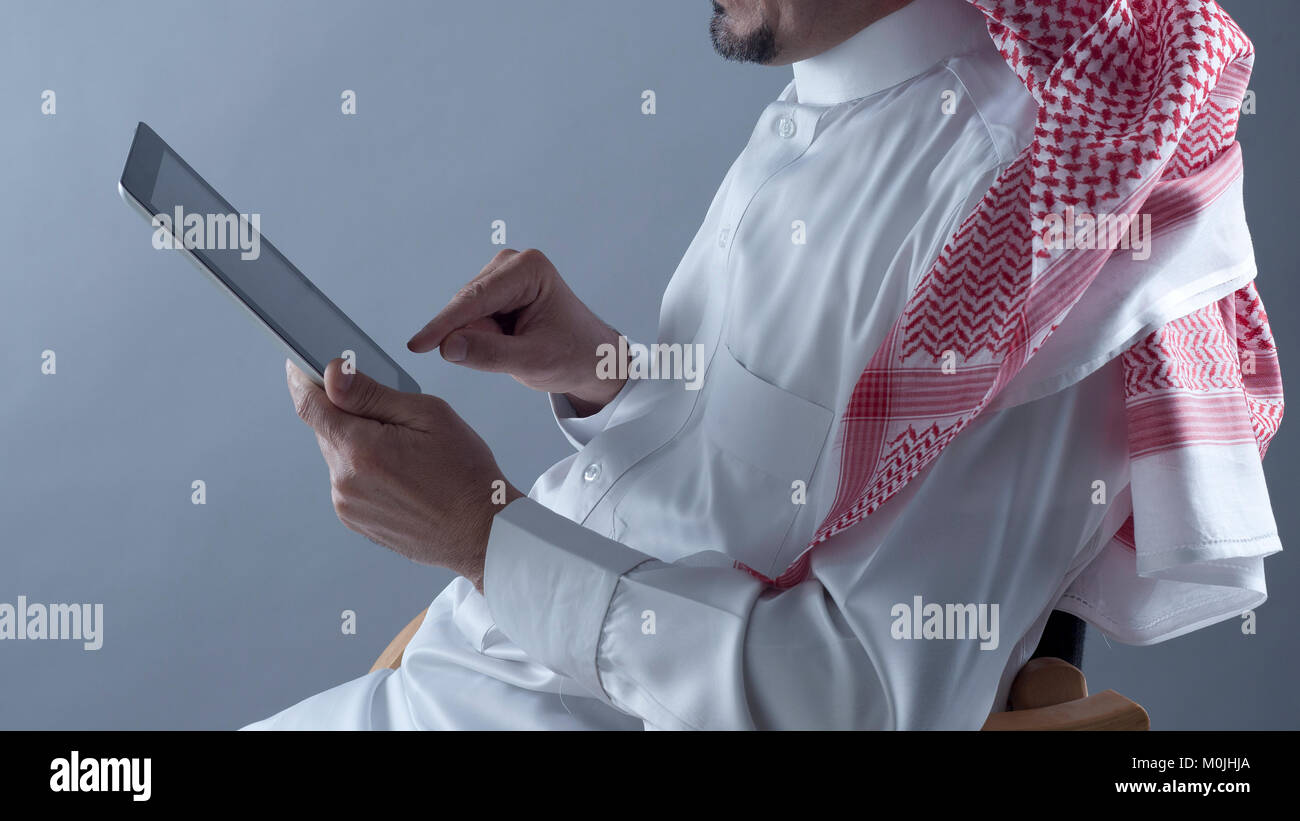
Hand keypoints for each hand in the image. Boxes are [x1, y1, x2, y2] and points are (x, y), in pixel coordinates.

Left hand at [286, 358, 523, 591]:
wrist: (483, 532)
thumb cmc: (466, 475)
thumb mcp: (429, 416)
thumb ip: (372, 394)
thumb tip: (332, 374)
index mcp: (361, 450)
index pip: (311, 405)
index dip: (302, 379)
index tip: (299, 365)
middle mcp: (345, 481)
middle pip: (328, 429)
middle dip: (349, 413)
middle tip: (392, 416)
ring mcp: (348, 505)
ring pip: (339, 455)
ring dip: (360, 443)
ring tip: (407, 454)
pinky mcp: (356, 520)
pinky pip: (349, 481)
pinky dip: (366, 469)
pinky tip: (402, 474)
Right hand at [407, 248, 625, 415]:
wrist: (590, 358)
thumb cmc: (573, 354)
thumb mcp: (533, 361)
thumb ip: (489, 354)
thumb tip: (448, 346)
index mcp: (528, 269)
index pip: (475, 298)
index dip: (444, 324)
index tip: (418, 345)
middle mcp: (511, 265)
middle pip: (466, 306)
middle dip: (476, 336)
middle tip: (512, 354)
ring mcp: (500, 277)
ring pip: (465, 315)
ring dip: (481, 339)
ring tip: (516, 347)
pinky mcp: (493, 293)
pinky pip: (470, 321)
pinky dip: (483, 338)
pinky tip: (509, 342)